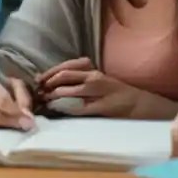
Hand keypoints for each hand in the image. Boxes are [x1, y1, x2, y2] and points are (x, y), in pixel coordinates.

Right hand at [0, 66, 34, 130]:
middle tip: (24, 126)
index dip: (16, 112)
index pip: (2, 101)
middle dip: (11, 122)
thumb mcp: (18, 87)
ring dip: (2, 126)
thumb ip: (23, 99)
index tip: (29, 121)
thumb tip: (26, 116)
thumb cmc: (6, 87)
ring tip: (11, 125)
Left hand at [37, 57, 173, 117]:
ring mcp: (99, 92)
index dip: (49, 73)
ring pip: (69, 90)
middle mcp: (94, 77)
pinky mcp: (102, 107)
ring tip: (44, 101)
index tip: (38, 80)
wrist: (140, 105)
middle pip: (64, 75)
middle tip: (37, 91)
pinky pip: (79, 107)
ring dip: (53, 96)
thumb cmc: (116, 94)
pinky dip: (65, 108)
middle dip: (47, 83)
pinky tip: (58, 110)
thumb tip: (56, 84)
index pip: (66, 67)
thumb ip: (81, 81)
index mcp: (93, 70)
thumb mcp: (99, 82)